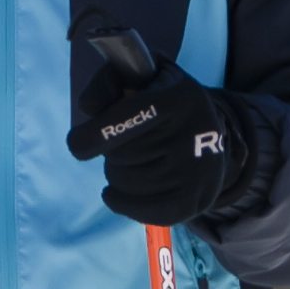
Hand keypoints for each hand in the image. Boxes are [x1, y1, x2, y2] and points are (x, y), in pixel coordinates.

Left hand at [68, 33, 276, 228]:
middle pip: (122, 155)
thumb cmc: (165, 101)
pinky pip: (145, 212)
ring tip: (129, 164)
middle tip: (123, 144)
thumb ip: (108, 82)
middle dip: (110, 152)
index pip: (127, 119)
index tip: (76, 144)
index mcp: (177, 98)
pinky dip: (122, 205)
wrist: (214, 133)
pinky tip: (113, 195)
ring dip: (116, 175)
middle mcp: (193, 133)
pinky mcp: (198, 199)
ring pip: (127, 183)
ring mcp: (198, 170)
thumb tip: (88, 107)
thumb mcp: (142, 76)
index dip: (93, 136)